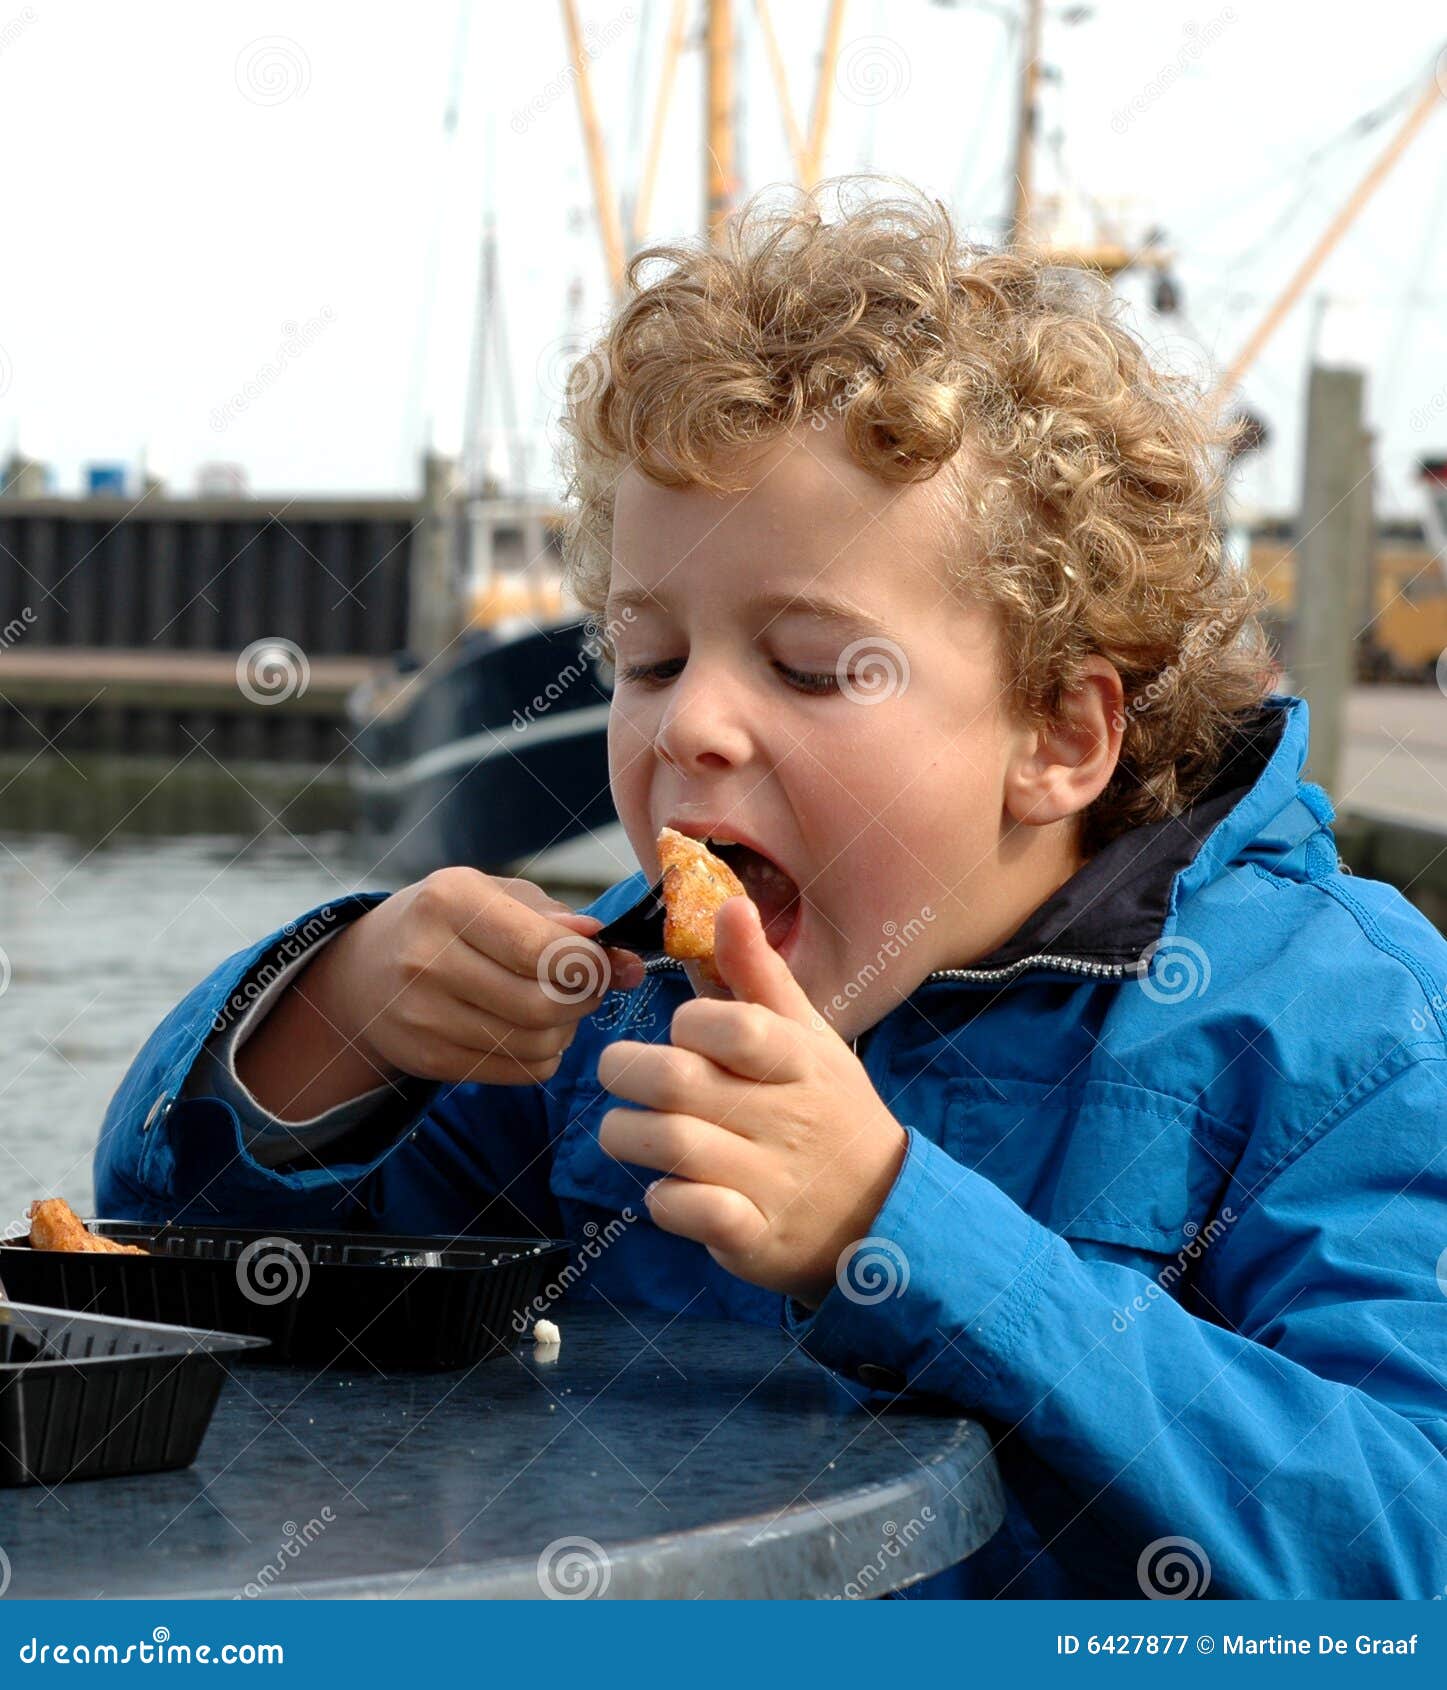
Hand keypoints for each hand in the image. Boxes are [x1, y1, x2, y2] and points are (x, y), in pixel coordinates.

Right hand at [310, 867, 643, 1087]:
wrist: (366, 970)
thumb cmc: (450, 922)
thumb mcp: (498, 897)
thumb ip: (563, 922)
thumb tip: (626, 960)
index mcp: (450, 902)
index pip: (542, 950)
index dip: (590, 963)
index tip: (601, 961)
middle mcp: (426, 959)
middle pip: (542, 1005)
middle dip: (585, 999)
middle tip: (588, 986)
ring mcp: (421, 1016)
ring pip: (534, 1044)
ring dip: (567, 1030)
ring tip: (560, 1006)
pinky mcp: (427, 1060)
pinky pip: (518, 1072)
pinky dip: (543, 1055)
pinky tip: (532, 1030)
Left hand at [596, 897, 907, 1306]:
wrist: (883, 1215)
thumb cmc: (828, 1111)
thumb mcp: (808, 1038)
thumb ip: (758, 974)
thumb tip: (727, 903)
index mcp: (801, 1062)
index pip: (731, 1025)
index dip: (688, 1023)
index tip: (683, 1032)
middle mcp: (787, 1119)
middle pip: (676, 1081)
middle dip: (625, 1070)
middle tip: (622, 1073)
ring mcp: (772, 1182)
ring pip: (670, 1144)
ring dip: (627, 1134)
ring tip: (629, 1129)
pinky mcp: (755, 1237)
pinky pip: (690, 1212)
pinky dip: (663, 1200)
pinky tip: (665, 1189)